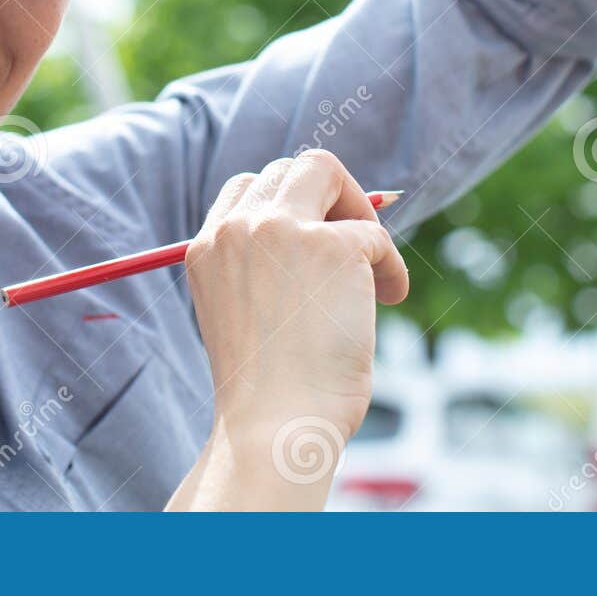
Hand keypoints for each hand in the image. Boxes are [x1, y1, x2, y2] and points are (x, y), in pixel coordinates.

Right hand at [167, 149, 408, 509]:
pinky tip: (390, 299)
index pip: (246, 189)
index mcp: (206, 248)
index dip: (289, 206)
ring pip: (325, 169)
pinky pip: (375, 236)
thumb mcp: (248, 315)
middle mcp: (237, 228)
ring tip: (374, 267)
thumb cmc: (267, 393)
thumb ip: (268, 268)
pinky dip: (390, 267)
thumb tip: (332, 231)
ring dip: (358, 212)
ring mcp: (282, 230)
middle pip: (288, 168)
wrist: (275, 427)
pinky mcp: (332, 246)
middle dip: (329, 198)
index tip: (316, 241)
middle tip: (354, 247)